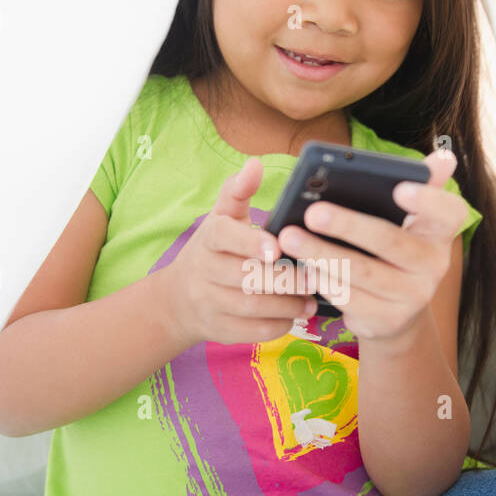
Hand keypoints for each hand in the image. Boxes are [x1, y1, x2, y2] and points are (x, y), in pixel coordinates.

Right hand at [162, 156, 316, 347]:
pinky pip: (253, 331)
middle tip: (316, 277)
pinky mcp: (218, 330)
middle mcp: (204, 270)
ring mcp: (209, 303)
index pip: (224, 236)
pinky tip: (295, 316)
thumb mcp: (221, 218)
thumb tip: (254, 164)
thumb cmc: (215, 250)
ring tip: (313, 300)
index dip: (250, 242)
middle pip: (246, 277)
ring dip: (288, 305)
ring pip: (253, 306)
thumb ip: (239, 191)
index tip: (277, 248)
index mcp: (209, 237)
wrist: (179, 299)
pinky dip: (279, 325)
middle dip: (285, 279)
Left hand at [275, 149, 468, 341]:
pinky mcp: (388, 321)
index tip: (398, 188)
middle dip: (348, 226)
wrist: (396, 313)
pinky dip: (324, 283)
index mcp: (440, 233)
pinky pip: (351, 300)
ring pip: (363, 273)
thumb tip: (444, 157)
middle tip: (313, 212)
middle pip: (391, 241)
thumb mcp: (409, 223)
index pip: (449, 213)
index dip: (428, 200)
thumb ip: (421, 187)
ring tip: (290, 237)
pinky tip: (302, 269)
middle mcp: (434, 266)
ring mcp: (413, 297)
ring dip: (322, 254)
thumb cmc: (394, 252)